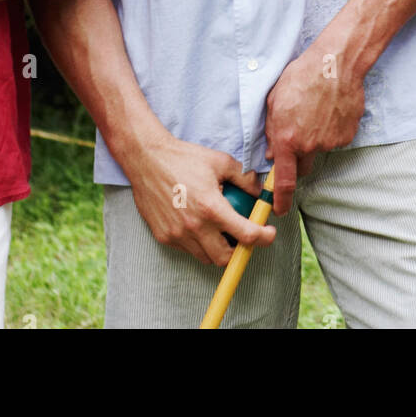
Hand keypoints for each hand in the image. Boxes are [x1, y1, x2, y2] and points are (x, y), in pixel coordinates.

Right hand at [116, 132, 274, 265]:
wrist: (147, 159)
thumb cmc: (183, 158)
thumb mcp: (219, 161)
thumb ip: (243, 178)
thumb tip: (259, 192)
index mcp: (211, 207)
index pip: (246, 235)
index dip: (263, 238)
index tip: (268, 234)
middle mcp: (195, 226)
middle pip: (226, 258)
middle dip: (238, 250)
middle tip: (241, 236)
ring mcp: (177, 234)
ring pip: (205, 257)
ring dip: (216, 248)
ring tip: (217, 229)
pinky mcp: (164, 236)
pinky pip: (187, 249)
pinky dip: (197, 243)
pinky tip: (196, 223)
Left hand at [264, 46, 364, 213]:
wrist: (335, 65)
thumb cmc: (301, 76)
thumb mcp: (275, 100)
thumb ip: (272, 131)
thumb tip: (273, 154)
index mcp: (288, 138)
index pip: (283, 180)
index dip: (280, 198)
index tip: (279, 209)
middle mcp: (310, 145)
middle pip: (302, 166)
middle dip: (298, 159)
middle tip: (298, 134)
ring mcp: (331, 142)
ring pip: (319, 150)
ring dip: (315, 138)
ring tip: (316, 109)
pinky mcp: (347, 136)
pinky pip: (335, 139)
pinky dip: (331, 129)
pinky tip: (329, 109)